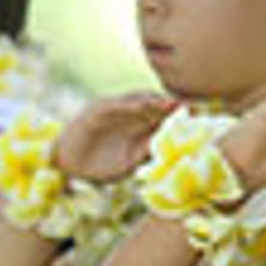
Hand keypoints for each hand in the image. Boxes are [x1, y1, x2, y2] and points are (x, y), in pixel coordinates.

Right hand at [53, 93, 177, 183]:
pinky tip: (143, 106)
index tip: (197, 119)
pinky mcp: (99, 109)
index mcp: (140, 127)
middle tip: (189, 108)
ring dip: (154, 101)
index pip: (163, 117)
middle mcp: (130, 115)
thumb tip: (170, 148)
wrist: (68, 164)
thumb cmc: (100, 165)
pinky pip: (116, 103)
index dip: (179, 117)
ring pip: (138, 100)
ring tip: (170, 103)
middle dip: (171, 106)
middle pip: (155, 105)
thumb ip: (147, 153)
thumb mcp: (129, 162)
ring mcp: (115, 110)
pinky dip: (129, 103)